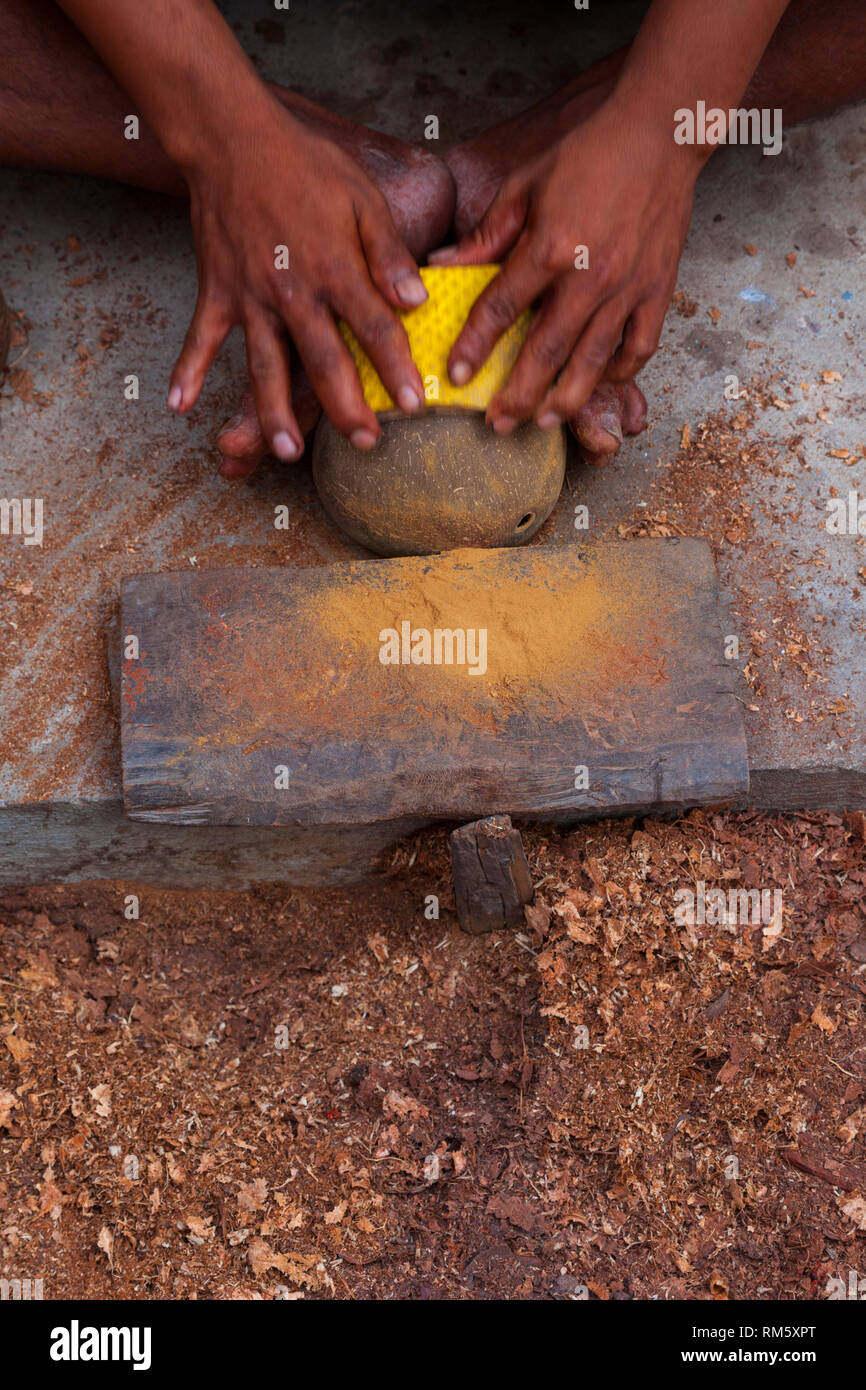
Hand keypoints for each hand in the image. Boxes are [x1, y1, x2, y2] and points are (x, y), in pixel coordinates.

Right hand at [169, 97, 427, 455]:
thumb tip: (416, 301)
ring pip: (264, 365)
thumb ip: (388, 253)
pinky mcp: (217, 290)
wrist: (233, 137)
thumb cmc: (305, 166)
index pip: (374, 327)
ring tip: (286, 452)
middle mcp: (293, 291)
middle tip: (365, 443)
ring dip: (273, 411)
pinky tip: (179, 408)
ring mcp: (251, 295)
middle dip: (345, 407)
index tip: (414, 405)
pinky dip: (187, 371)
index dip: (395, 368)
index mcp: (335, 267)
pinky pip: (200, 338)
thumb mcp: (362, 198)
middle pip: (323, 360)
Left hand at [431, 98, 695, 432]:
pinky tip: (598, 382)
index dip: (474, 346)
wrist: (661, 132)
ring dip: (566, 399)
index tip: (455, 374)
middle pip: (546, 352)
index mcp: (550, 247)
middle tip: (497, 423)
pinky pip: (639, 347)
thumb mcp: (525, 184)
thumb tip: (442, 266)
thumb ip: (486, 234)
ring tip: (543, 422)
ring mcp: (627, 288)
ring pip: (593, 362)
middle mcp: (589, 277)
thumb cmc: (588, 154)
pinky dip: (619, 372)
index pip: (501, 309)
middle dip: (519, 395)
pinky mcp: (658, 290)